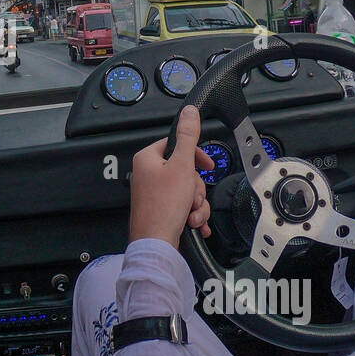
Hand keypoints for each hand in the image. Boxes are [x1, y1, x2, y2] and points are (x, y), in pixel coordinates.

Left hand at [129, 105, 214, 248]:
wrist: (156, 243)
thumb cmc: (163, 207)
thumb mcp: (182, 166)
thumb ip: (187, 137)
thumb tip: (188, 112)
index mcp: (147, 158)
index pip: (176, 144)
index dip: (196, 155)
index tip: (207, 165)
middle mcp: (147, 174)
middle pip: (185, 170)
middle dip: (196, 187)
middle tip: (193, 196)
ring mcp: (153, 193)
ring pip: (187, 190)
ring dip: (196, 203)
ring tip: (191, 213)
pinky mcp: (160, 209)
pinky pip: (183, 205)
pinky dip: (192, 214)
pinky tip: (194, 222)